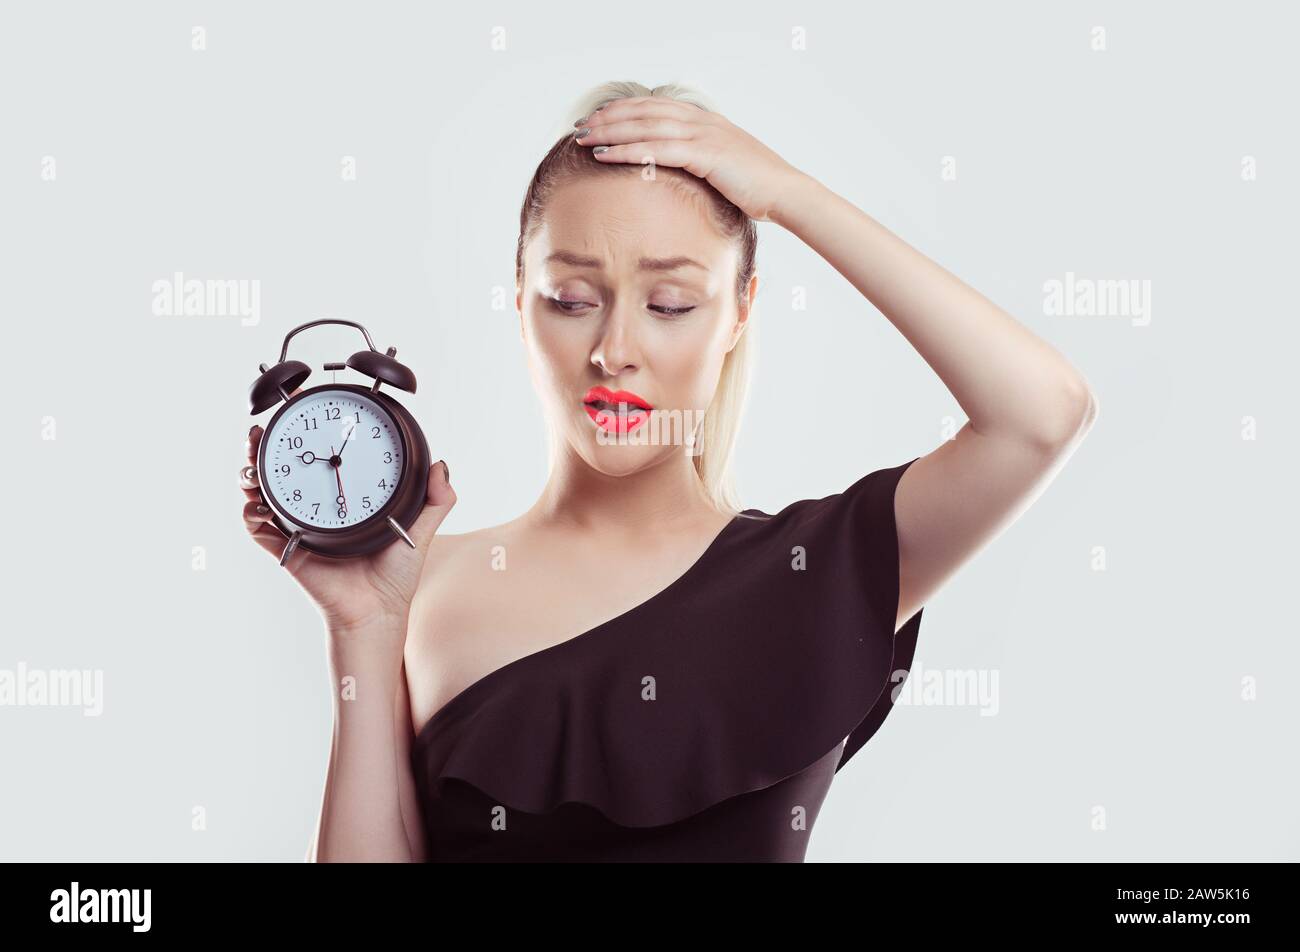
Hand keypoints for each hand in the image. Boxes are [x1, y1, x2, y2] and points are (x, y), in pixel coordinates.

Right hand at [239, 402, 455, 639]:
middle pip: (279, 469)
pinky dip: (250, 510)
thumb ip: (436, 500)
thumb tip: (441, 466)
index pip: (319, 458)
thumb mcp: (420, 529)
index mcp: (343, 497)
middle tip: (263, 432)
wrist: (378, 610)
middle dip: (265, 447)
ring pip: (260, 492)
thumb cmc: (397, 574)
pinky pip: (256, 526)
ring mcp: (296, 526)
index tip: (300, 410)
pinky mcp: (285, 548)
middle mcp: (315, 507)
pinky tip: (257, 502)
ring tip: (253, 459)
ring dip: (250, 472)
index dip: (303, 434)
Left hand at [573, 95, 808, 222]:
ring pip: (645, 127)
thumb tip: (681, 172)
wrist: (785, 193)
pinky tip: (605, 156)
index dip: (624, 110)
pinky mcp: (704, 155)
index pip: (656, 107)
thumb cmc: (757, 188)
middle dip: (609, 118)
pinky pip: (656, 150)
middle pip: (644, 112)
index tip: (598, 119)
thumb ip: (702, 162)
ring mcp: (703, 135)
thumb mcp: (725, 168)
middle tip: (580, 126)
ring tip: (583, 139)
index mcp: (705, 121)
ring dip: (610, 132)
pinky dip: (627, 151)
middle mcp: (701, 121)